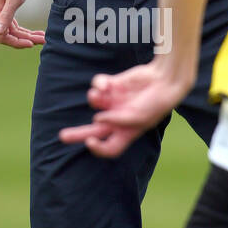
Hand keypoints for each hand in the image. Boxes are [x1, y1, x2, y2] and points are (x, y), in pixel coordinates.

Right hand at [0, 0, 44, 48]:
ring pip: (13, 29)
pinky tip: (37, 32)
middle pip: (9, 34)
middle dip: (26, 39)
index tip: (32, 43)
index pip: (2, 36)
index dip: (16, 42)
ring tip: (43, 38)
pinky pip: (15, 23)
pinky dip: (26, 29)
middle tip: (43, 40)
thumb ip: (6, 16)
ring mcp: (1, 9)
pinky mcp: (8, 5)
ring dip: (28, 35)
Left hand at [60, 63, 187, 157]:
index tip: (90, 142)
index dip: (98, 149)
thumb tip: (96, 119)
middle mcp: (118, 118)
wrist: (165, 79)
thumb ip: (118, 120)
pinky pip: (98, 85)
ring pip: (94, 102)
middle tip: (62, 136)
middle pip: (94, 131)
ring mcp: (115, 101)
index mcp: (126, 132)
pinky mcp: (114, 85)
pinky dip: (98, 84)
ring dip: (93, 99)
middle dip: (78, 134)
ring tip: (97, 95)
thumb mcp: (139, 118)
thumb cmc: (156, 103)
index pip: (109, 148)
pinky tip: (104, 84)